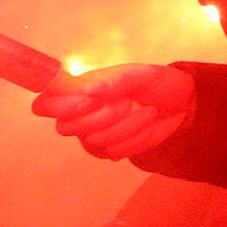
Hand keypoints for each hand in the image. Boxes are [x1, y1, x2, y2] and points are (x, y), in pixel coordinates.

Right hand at [36, 64, 196, 161]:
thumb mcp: (142, 74)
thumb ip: (116, 81)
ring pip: (93, 141)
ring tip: (147, 110)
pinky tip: (147, 123)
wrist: (181, 104)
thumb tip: (88, 89)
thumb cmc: (155, 83)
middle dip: (100, 117)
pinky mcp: (110, 150)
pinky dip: (136, 138)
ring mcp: (92, 135)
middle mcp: (79, 114)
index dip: (58, 106)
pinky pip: (113, 152)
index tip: (88, 101)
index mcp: (79, 90)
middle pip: (64, 128)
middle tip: (127, 103)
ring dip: (126, 126)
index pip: (44, 104)